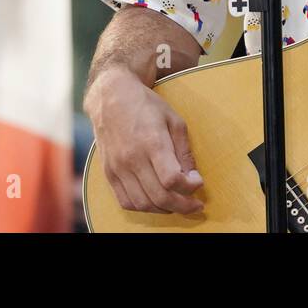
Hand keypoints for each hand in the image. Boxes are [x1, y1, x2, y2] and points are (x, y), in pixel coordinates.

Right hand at [85, 66, 204, 214]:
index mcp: (152, 142)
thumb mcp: (174, 120)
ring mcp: (118, 168)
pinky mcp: (108, 173)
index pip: (171, 179)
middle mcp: (132, 158)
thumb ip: (184, 151)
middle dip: (183, 206)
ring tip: (178, 204)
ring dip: (164, 209)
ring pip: (143, 203)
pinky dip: (143, 207)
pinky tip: (156, 202)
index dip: (189, 187)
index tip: (198, 183)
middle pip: (159, 196)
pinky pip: (126, 201)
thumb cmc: (147, 106)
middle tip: (195, 205)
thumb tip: (193, 177)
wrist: (112, 98)